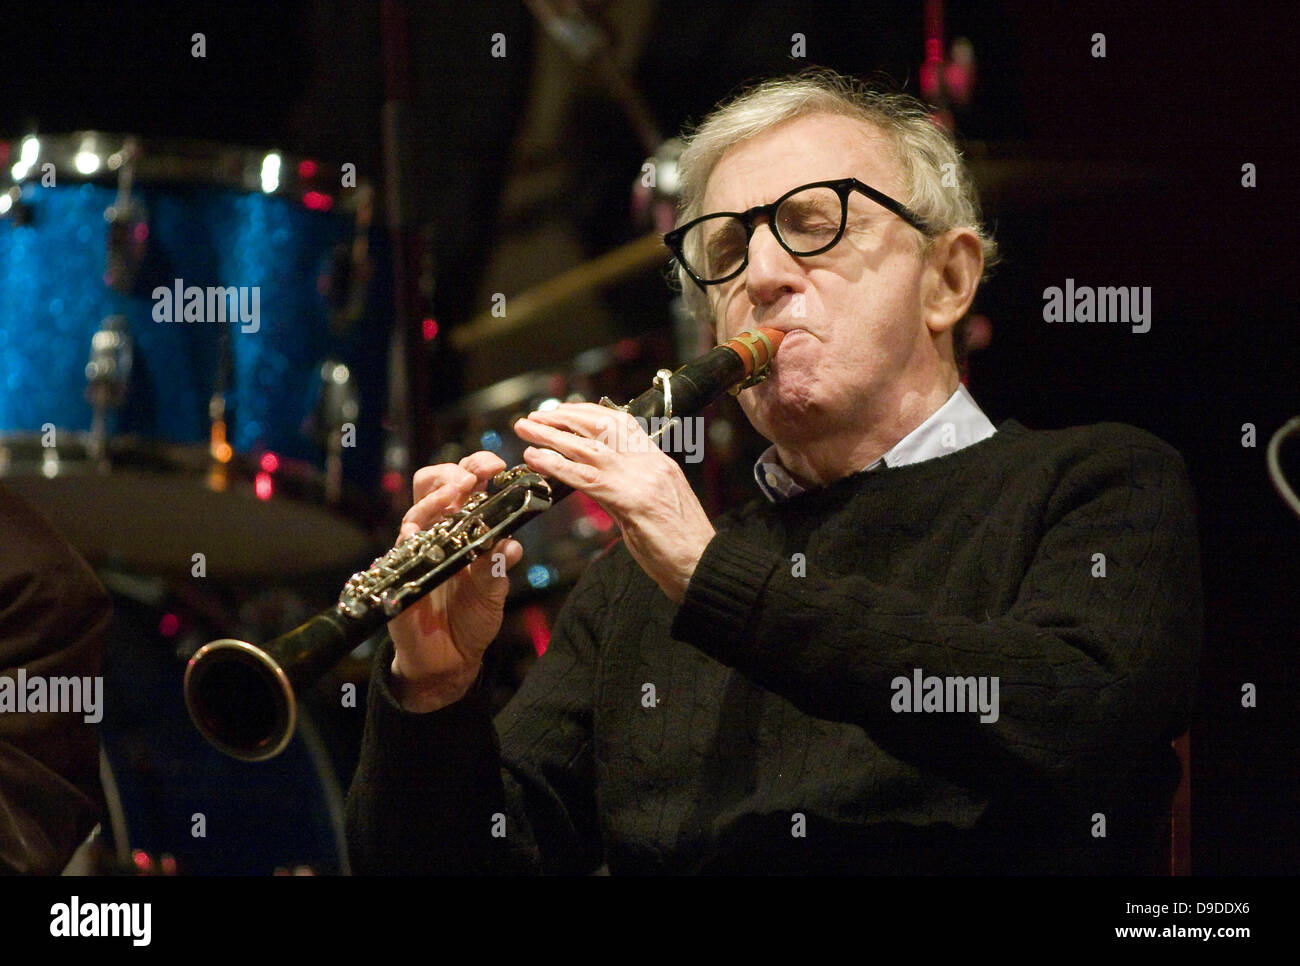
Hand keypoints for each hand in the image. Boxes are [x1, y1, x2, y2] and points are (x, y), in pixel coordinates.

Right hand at [387, 452, 523, 711]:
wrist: (450, 659)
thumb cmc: (472, 618)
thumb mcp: (493, 591)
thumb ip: (498, 565)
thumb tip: (512, 543)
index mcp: (460, 529)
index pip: (461, 485)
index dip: (475, 468)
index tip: (497, 466)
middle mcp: (435, 534)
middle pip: (430, 486)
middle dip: (452, 473)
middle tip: (473, 475)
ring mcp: (415, 552)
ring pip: (416, 511)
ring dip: (437, 498)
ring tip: (458, 492)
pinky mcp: (400, 574)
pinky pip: (402, 549)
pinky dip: (415, 537)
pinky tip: (426, 534)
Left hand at [514, 403, 713, 602]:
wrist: (704, 566)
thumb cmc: (682, 543)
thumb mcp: (655, 504)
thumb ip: (627, 486)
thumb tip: (597, 479)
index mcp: (658, 460)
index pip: (620, 423)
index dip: (587, 413)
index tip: (563, 411)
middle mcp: (650, 462)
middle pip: (601, 425)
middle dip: (565, 416)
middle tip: (535, 415)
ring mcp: (641, 479)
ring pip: (588, 446)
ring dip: (551, 435)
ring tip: (525, 428)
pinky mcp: (630, 501)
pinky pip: (586, 477)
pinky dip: (557, 465)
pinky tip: (536, 459)